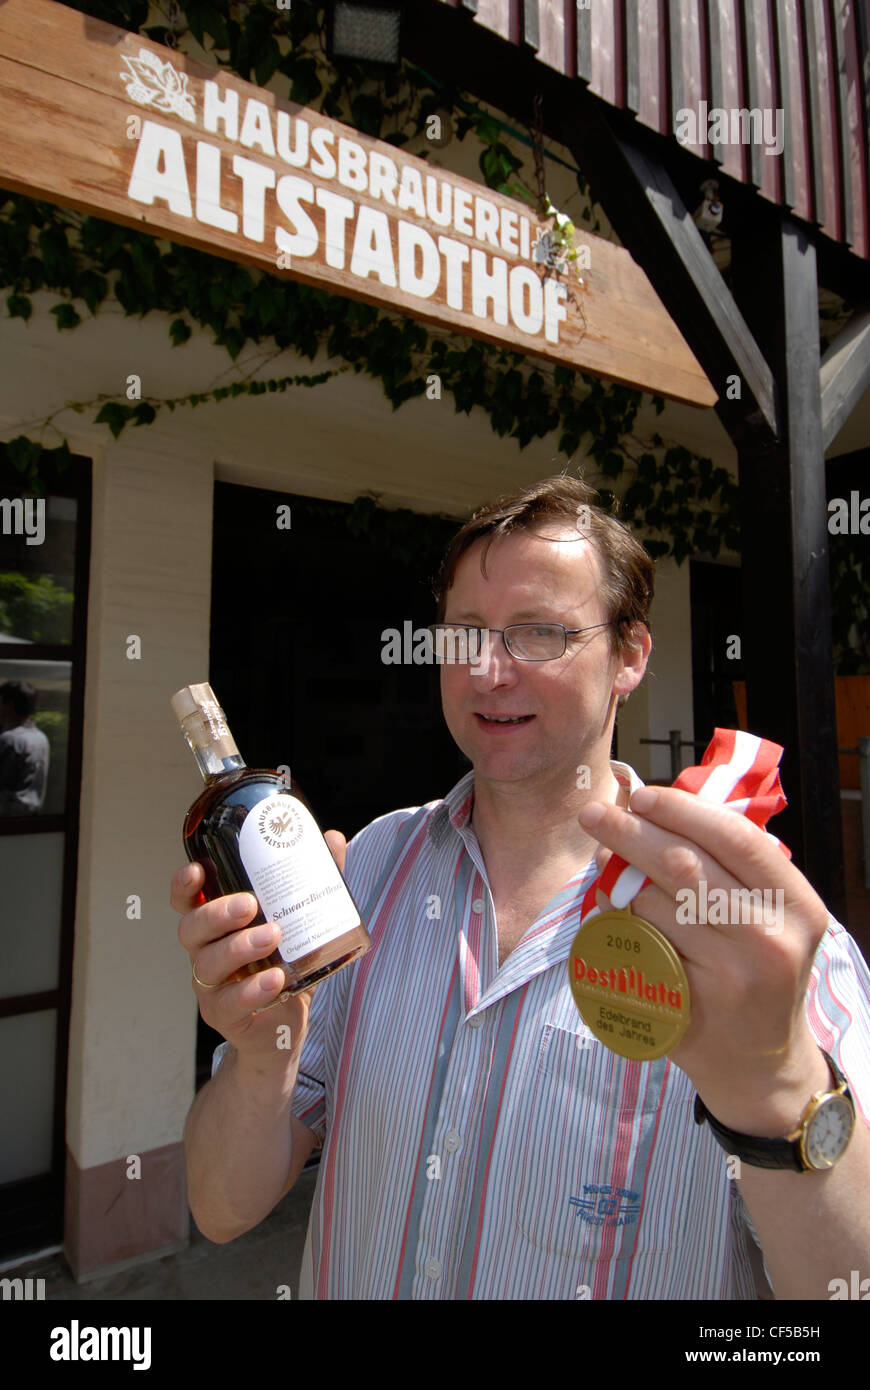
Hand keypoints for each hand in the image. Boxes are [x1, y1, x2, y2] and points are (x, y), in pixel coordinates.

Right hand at [171, 829, 347, 1065]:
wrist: (284, 1028)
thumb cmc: (285, 966)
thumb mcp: (301, 924)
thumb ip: (314, 884)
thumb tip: (333, 839)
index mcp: (217, 926)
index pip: (187, 902)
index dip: (184, 885)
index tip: (198, 869)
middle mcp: (205, 952)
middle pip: (191, 928)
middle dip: (217, 913)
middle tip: (250, 904)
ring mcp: (211, 986)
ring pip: (209, 964)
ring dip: (240, 947)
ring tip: (273, 936)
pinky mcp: (224, 1015)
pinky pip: (230, 1002)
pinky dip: (253, 990)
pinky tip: (276, 978)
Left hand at [579, 787, 829, 1129]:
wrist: (760, 1064)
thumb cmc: (756, 970)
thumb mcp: (767, 916)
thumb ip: (727, 866)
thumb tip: (652, 807)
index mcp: (796, 905)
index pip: (735, 838)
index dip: (682, 810)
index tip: (641, 795)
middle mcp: (768, 938)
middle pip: (685, 865)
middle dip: (631, 831)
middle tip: (594, 813)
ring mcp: (728, 975)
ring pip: (653, 904)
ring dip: (619, 879)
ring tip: (607, 869)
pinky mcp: (689, 1004)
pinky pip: (635, 944)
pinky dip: (615, 920)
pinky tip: (610, 912)